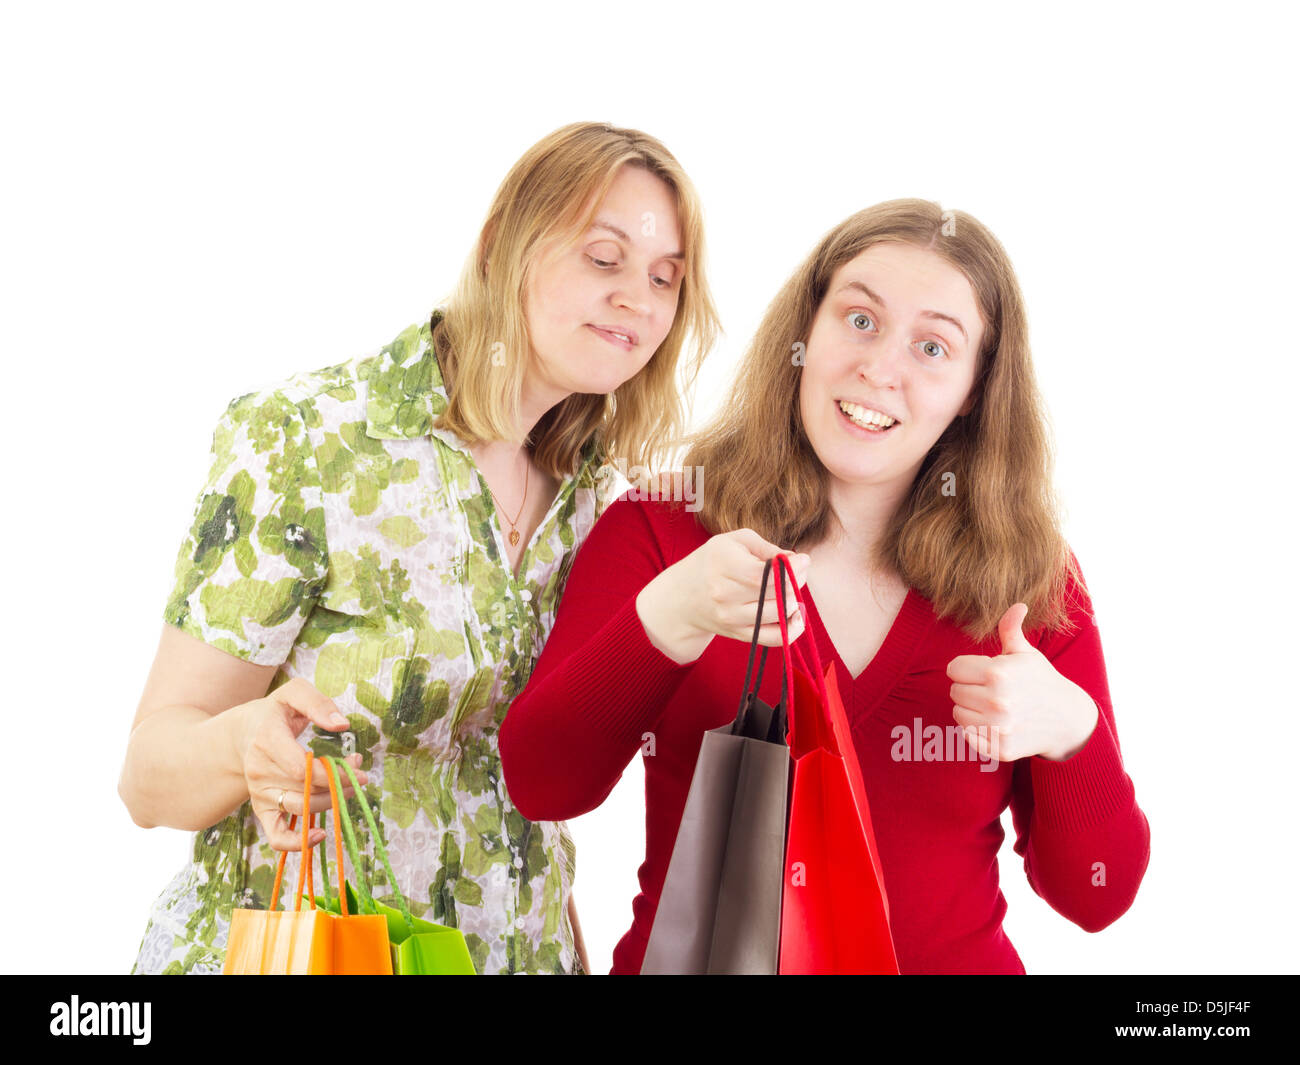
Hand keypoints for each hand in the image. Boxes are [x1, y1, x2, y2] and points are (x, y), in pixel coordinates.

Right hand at [233, 675, 367, 850]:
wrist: (245, 733)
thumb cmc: (277, 712)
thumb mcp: (294, 693)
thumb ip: (318, 703)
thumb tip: (342, 724)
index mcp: (267, 740)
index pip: (302, 768)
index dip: (333, 773)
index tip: (358, 768)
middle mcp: (259, 770)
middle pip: (307, 790)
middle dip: (341, 785)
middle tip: (360, 775)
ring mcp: (260, 793)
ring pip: (301, 809)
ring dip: (333, 802)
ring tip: (351, 788)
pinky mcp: (262, 809)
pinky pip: (276, 836)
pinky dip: (297, 843)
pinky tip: (320, 835)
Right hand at [636, 529, 808, 664]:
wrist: (682, 597)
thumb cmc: (713, 562)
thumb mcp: (734, 542)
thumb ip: (767, 548)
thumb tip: (796, 561)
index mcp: (723, 564)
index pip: (766, 573)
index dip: (792, 568)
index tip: (803, 560)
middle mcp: (725, 593)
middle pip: (776, 592)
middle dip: (796, 580)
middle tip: (797, 571)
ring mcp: (731, 617)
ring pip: (779, 614)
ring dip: (795, 600)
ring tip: (790, 588)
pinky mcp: (739, 634)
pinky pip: (774, 638)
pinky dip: (792, 629)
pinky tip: (795, 614)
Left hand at [945, 603, 1098, 762]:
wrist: (1068, 719)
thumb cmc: (1040, 681)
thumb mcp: (1026, 653)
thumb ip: (1011, 629)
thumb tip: (1018, 605)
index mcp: (997, 673)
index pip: (954, 669)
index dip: (967, 668)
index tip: (983, 672)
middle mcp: (996, 702)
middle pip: (954, 692)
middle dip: (969, 688)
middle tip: (991, 690)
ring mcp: (998, 728)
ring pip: (958, 714)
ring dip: (971, 709)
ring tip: (993, 706)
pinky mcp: (1000, 749)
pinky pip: (968, 736)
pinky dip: (977, 731)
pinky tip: (996, 724)